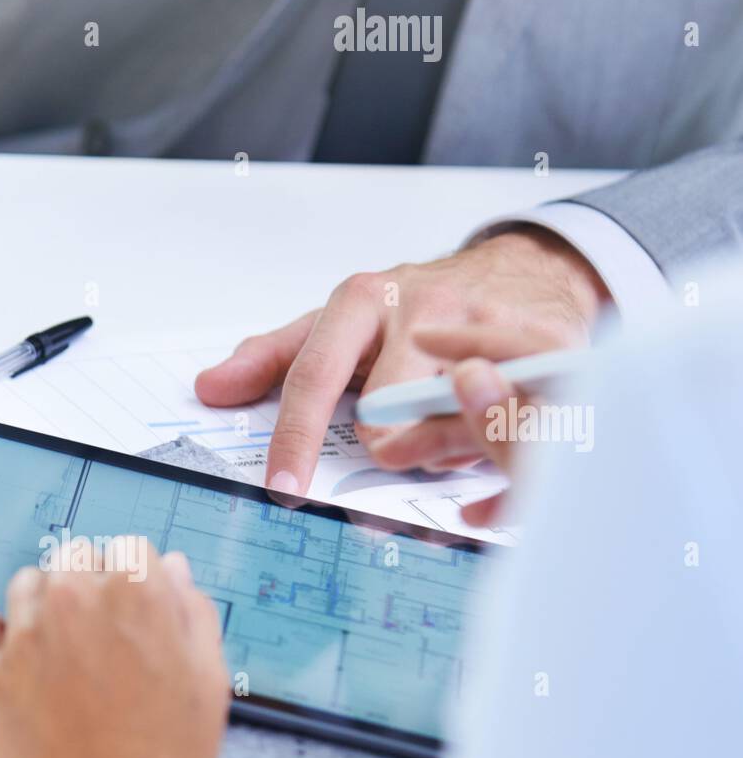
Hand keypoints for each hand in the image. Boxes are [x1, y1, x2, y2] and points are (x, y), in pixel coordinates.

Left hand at [0, 539, 256, 757]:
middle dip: (87, 591)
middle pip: (74, 559)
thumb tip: (172, 569)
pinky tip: (19, 670)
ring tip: (59, 664)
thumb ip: (192, 613)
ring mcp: (25, 635)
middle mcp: (77, 601)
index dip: (131, 584)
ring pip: (26, 585)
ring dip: (42, 609)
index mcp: (139, 595)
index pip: (126, 550)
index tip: (129, 620)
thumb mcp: (209, 683)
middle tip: (96, 648)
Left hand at [194, 227, 608, 495]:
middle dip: (391, 449)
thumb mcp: (338, 323)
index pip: (315, 376)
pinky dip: (499, 456)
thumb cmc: (415, 308)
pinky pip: (515, 432)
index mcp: (362, 301)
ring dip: (447, 451)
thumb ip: (273, 357)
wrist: (519, 270)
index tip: (282, 487)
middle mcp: (422, 308)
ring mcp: (487, 327)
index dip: (295, 437)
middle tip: (402, 443)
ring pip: (451, 432)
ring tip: (452, 429)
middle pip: (387, 420)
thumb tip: (210, 389)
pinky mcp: (548, 352)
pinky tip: (494, 442)